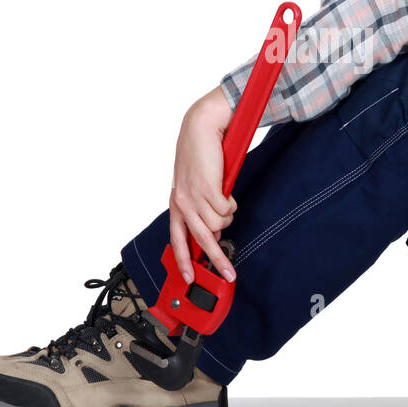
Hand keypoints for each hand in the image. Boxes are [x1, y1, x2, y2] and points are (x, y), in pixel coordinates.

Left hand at [169, 85, 237, 284]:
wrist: (200, 128)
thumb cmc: (199, 155)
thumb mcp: (194, 185)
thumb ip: (199, 207)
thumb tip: (213, 231)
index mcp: (176, 204)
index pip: (177, 240)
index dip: (183, 261)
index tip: (190, 278)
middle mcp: (182, 203)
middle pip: (201, 241)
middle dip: (217, 260)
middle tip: (229, 274)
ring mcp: (194, 197)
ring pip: (218, 225)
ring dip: (227, 216)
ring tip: (225, 200)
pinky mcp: (208, 189)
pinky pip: (227, 210)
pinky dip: (232, 203)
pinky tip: (227, 191)